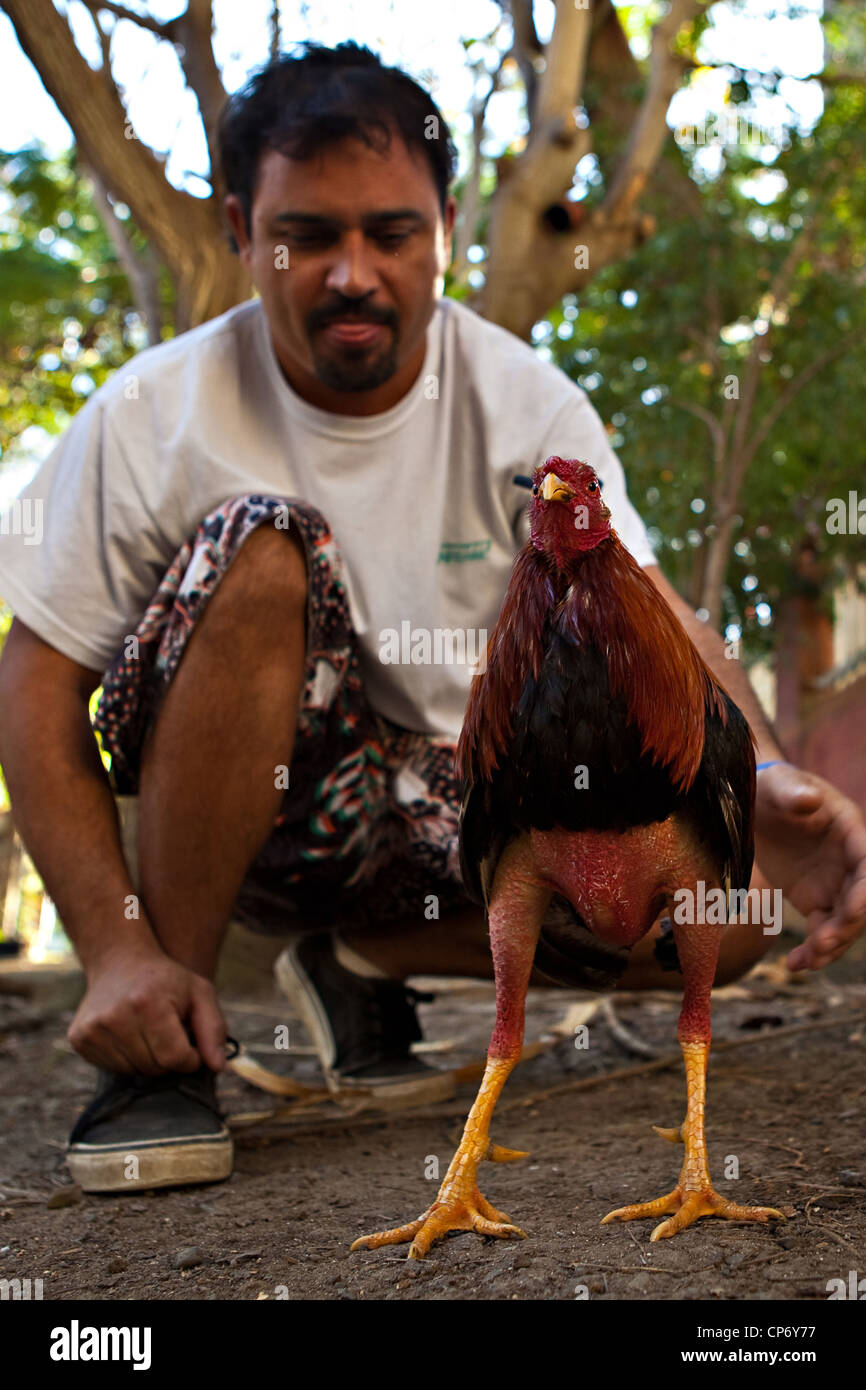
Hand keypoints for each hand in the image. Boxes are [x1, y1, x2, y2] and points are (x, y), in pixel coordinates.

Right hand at [68, 940, 227, 1074]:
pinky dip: (126, 1060)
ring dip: (147, 1060)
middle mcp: (115, 1017)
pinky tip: (130, 1036)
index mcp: (148, 1003)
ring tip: (149, 1033)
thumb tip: (218, 1067)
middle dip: (169, 1059)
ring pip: (132, 1072)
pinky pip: (111, 1068)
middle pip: (153, 1068)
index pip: (175, 1057)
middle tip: (169, 1034)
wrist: (120, 961)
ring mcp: (92, 1029)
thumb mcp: (200, 993)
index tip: (190, 1042)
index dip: (190, 1057)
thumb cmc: (166, 980)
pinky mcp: (79, 1038)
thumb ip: (214, 1029)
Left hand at [754, 763, 865, 970]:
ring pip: (844, 923)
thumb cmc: (772, 787)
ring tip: (804, 962)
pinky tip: (795, 964)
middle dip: (845, 926)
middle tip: (820, 944)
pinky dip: (813, 950)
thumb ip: (794, 793)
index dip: (865, 892)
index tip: (851, 912)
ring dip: (830, 946)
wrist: (755, 804)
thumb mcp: (779, 785)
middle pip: (860, 902)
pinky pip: (822, 930)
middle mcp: (850, 862)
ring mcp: (834, 884)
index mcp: (851, 832)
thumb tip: (809, 799)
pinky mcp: (814, 899)